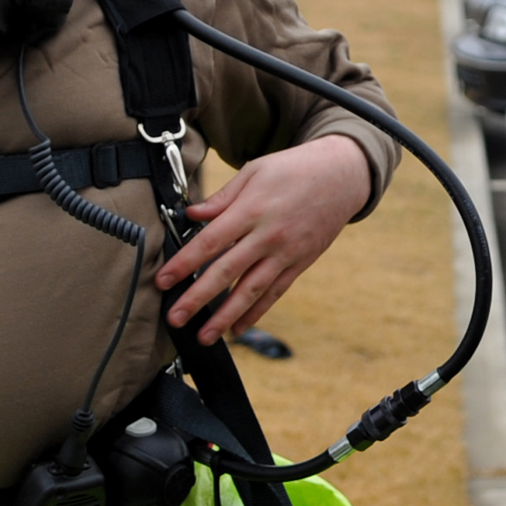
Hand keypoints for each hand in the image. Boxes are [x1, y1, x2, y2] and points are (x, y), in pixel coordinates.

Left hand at [154, 135, 373, 343]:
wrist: (342, 175)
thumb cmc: (294, 169)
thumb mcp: (255, 171)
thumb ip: (223, 197)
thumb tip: (192, 214)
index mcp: (252, 209)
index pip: (210, 241)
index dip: (184, 263)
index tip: (163, 280)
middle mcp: (268, 235)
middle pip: (226, 272)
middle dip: (197, 298)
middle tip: (175, 318)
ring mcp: (286, 253)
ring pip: (251, 291)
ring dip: (226, 316)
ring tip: (205, 336)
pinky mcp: (300, 263)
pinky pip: (275, 293)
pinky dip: (257, 312)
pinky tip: (238, 328)